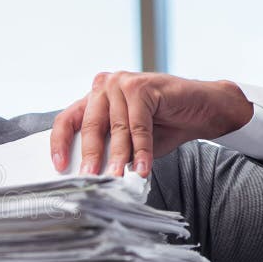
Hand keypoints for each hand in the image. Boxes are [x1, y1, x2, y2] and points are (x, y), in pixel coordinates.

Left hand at [50, 71, 253, 176]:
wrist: (203, 110)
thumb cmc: (163, 126)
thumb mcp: (128, 141)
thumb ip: (108, 149)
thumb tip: (89, 174)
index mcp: (94, 98)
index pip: (67, 120)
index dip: (60, 143)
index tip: (59, 166)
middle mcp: (103, 86)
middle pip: (90, 126)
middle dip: (92, 157)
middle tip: (91, 179)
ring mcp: (122, 82)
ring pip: (116, 128)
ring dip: (120, 157)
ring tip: (119, 179)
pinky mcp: (142, 86)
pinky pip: (138, 125)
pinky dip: (141, 150)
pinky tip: (143, 168)